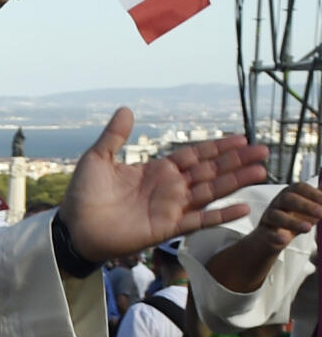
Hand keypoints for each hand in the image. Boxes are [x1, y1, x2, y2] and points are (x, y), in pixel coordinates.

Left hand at [57, 110, 266, 265]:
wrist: (74, 227)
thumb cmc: (83, 195)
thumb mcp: (98, 159)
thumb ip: (115, 136)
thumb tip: (126, 108)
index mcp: (156, 170)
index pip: (194, 155)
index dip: (217, 147)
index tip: (241, 138)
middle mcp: (169, 188)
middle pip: (209, 171)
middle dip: (236, 161)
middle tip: (263, 151)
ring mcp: (171, 208)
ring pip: (210, 192)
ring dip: (235, 182)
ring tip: (261, 171)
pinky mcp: (167, 228)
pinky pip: (199, 221)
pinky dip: (221, 215)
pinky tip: (243, 207)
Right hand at [250, 181, 321, 252]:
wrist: (275, 238)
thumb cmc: (295, 219)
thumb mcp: (310, 208)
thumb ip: (320, 200)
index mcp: (290, 194)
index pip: (299, 188)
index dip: (313, 193)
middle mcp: (278, 203)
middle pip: (286, 198)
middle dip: (305, 206)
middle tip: (321, 214)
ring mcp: (269, 217)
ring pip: (275, 215)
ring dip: (292, 222)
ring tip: (308, 229)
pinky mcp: (263, 232)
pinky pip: (266, 233)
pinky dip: (275, 236)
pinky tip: (284, 240)